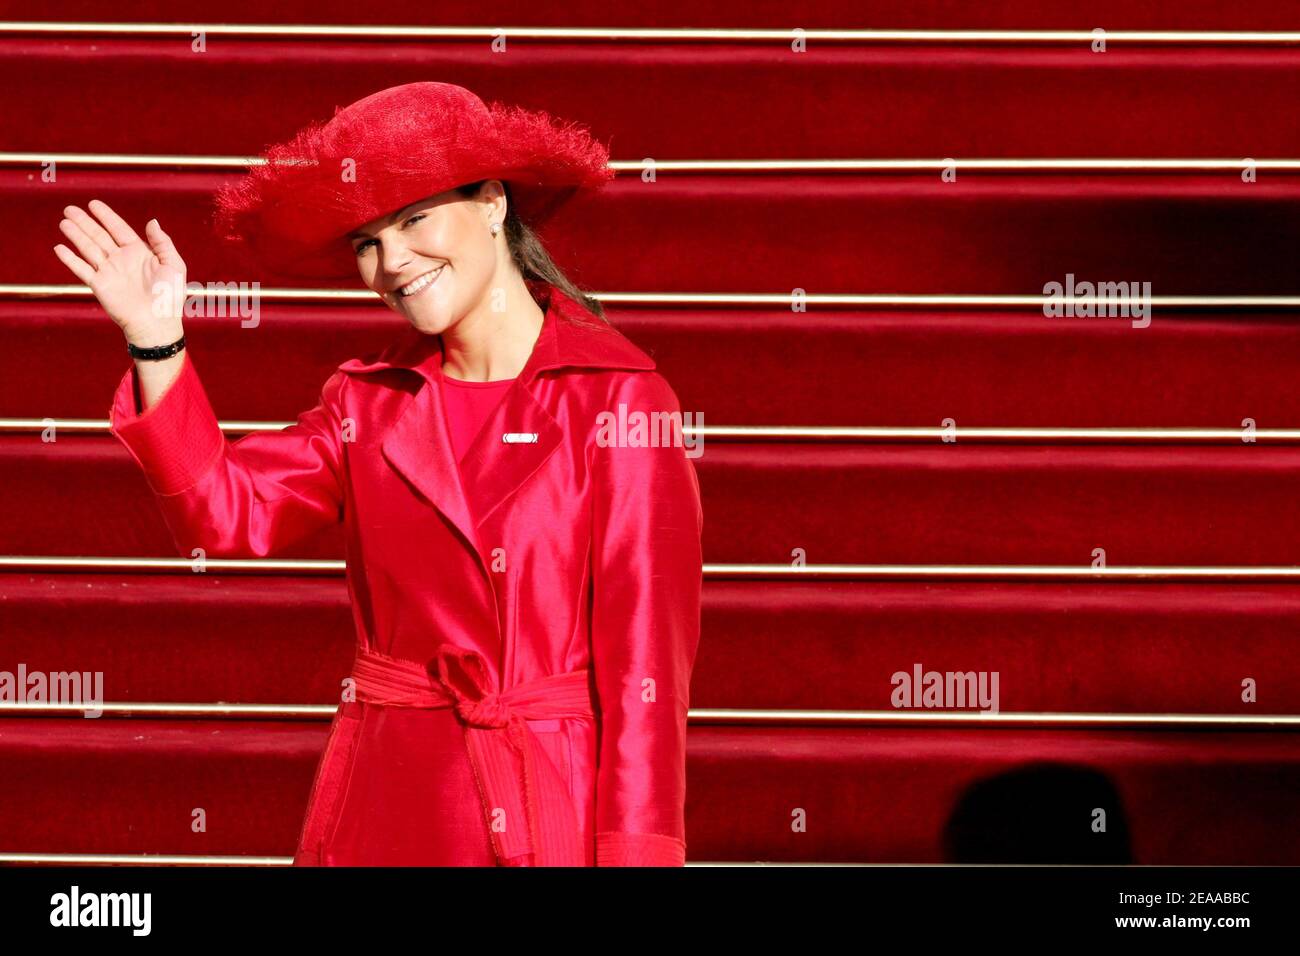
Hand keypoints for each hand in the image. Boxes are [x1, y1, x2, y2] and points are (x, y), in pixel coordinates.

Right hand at [53, 199, 187, 345]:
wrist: (157, 323)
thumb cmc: (169, 297)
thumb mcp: (173, 265)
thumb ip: (163, 243)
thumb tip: (152, 221)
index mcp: (139, 253)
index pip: (119, 229)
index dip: (106, 216)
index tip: (93, 204)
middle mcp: (121, 260)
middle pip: (98, 236)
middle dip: (84, 222)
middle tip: (69, 209)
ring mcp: (109, 272)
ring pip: (88, 249)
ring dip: (75, 235)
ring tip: (64, 222)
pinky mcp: (99, 285)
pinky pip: (82, 269)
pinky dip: (70, 259)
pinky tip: (60, 248)